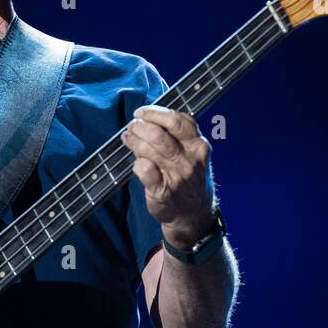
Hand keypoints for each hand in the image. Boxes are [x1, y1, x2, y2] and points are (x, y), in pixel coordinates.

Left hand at [121, 104, 214, 249]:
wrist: (193, 215)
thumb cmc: (189, 178)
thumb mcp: (194, 155)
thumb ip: (179, 136)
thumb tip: (149, 118)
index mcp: (199, 146)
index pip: (178, 120)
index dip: (155, 113)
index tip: (142, 113)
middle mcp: (190, 160)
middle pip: (160, 133)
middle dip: (140, 126)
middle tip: (132, 126)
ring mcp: (177, 176)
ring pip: (149, 149)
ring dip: (134, 141)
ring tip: (128, 138)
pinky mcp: (163, 191)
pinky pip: (144, 169)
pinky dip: (136, 164)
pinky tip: (136, 163)